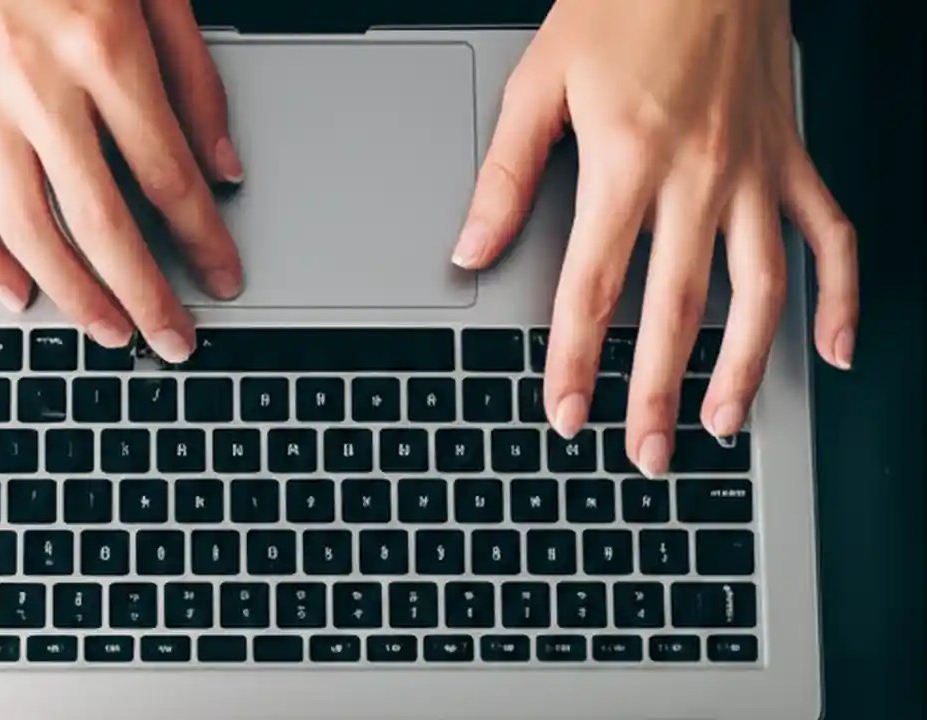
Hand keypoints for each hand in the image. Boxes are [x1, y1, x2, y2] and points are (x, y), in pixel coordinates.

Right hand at [0, 0, 244, 361]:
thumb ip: (194, 80)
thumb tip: (223, 169)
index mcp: (105, 50)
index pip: (169, 176)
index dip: (205, 241)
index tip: (226, 278)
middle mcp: (40, 87)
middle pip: (103, 222)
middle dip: (148, 295)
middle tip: (175, 340)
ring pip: (28, 229)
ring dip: (75, 295)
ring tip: (111, 334)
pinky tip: (17, 295)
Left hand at [453, 0, 856, 475]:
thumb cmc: (622, 3)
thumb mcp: (539, 82)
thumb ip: (505, 177)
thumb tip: (470, 250)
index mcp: (626, 162)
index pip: (592, 289)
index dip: (575, 362)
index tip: (565, 415)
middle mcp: (698, 177)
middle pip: (675, 309)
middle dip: (655, 391)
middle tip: (644, 452)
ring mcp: (755, 172)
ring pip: (759, 290)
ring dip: (743, 366)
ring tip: (723, 422)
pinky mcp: (792, 159)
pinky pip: (830, 238)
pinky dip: (841, 296)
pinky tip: (833, 350)